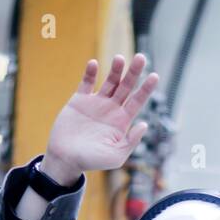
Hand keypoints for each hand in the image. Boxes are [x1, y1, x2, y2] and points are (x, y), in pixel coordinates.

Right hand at [42, 53, 159, 183]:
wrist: (65, 159)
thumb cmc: (91, 161)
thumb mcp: (115, 156)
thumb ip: (131, 141)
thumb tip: (144, 124)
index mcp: (121, 121)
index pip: (137, 101)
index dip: (146, 89)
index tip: (154, 76)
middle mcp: (111, 109)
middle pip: (126, 87)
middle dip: (134, 73)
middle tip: (141, 58)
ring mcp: (95, 103)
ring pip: (109, 82)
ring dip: (115, 70)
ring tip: (119, 59)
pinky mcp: (79, 100)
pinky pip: (86, 83)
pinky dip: (90, 73)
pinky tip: (94, 64)